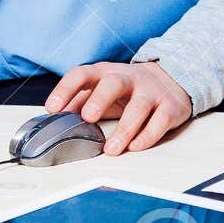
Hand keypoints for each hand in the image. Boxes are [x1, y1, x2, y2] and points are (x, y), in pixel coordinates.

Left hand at [46, 61, 192, 154]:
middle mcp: (129, 78)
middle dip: (100, 99)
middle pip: (114, 83)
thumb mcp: (101, 89)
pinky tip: (135, 146)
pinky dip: (147, 136)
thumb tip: (57, 117)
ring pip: (139, 106)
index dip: (66, 89)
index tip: (53, 107)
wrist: (170, 79)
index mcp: (105, 73)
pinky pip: (160, 121)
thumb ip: (80, 101)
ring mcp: (151, 91)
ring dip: (124, 129)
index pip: (82, 74)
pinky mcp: (170, 107)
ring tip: (111, 149)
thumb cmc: (128, 89)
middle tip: (88, 117)